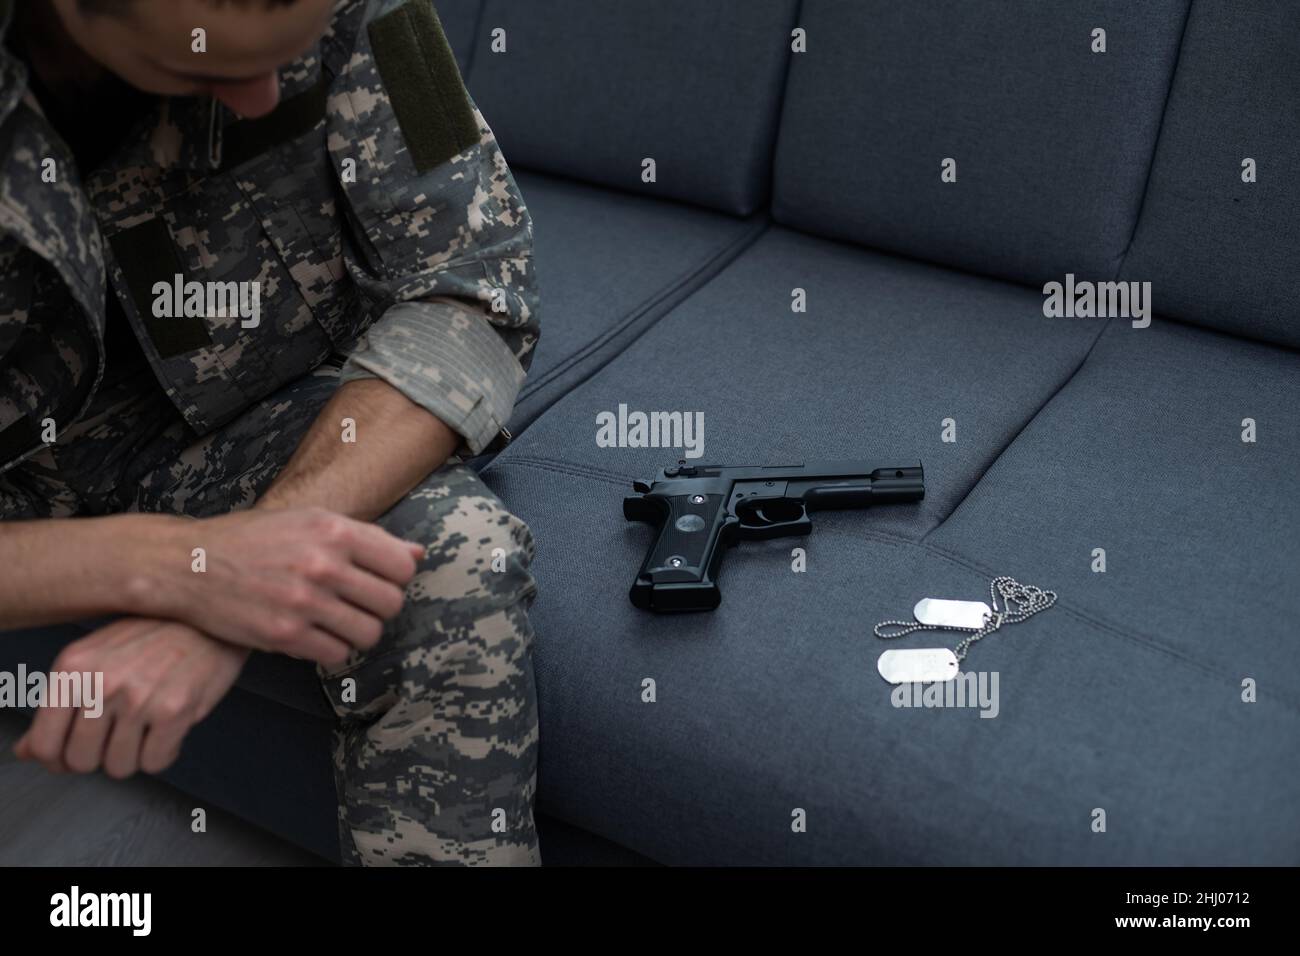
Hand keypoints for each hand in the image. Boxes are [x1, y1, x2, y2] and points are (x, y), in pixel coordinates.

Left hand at [13, 617, 246, 777]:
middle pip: (81, 762)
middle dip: (102, 757)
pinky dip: (163, 752)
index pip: (44, 745)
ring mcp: (139, 697)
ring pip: (120, 767)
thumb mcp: (96, 657)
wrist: (212, 616)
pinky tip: (168, 729)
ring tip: (147, 728)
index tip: (76, 753)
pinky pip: (156, 762)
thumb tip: (26, 751)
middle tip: (120, 735)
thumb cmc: (155, 633)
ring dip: (135, 756)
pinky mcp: (175, 709)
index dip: (59, 760)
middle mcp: (101, 682)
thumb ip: (60, 704)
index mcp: (73, 667)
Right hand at [138, 507, 423, 666]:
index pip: (402, 566)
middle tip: (357, 605)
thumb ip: (366, 537)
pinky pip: (337, 654)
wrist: (190, 564)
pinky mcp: (285, 634)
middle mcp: (323, 564)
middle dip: (379, 608)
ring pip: (369, 633)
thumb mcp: (310, 521)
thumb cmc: (256, 540)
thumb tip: (418, 554)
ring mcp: (304, 601)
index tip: (377, 580)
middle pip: (391, 603)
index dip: (396, 578)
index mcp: (334, 530)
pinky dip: (332, 650)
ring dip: (359, 632)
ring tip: (338, 622)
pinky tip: (316, 636)